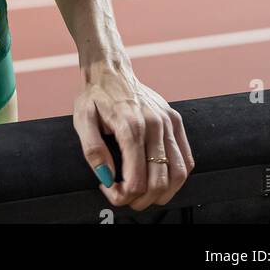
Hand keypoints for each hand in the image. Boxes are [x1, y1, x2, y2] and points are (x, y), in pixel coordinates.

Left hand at [73, 63, 193, 212]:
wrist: (110, 70)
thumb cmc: (96, 95)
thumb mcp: (82, 119)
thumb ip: (93, 151)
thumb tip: (106, 177)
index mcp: (130, 125)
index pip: (136, 178)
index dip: (124, 195)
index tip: (112, 192)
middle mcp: (154, 124)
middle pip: (159, 181)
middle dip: (142, 200)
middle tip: (126, 198)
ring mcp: (168, 122)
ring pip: (178, 173)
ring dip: (164, 193)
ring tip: (146, 195)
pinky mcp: (175, 120)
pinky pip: (186, 158)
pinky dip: (177, 176)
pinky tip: (162, 178)